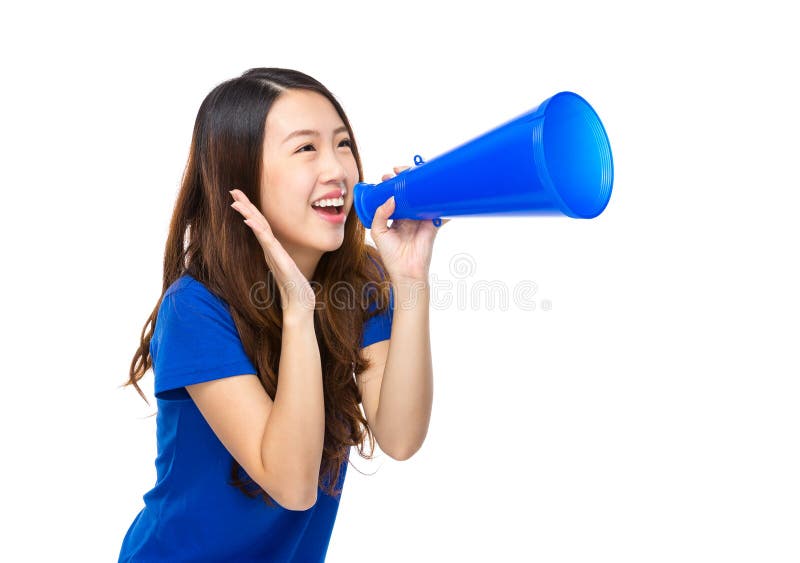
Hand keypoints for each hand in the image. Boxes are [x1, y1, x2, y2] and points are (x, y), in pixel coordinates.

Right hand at [229, 189, 314, 315]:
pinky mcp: (278, 261)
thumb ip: (281, 257)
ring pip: (259, 229)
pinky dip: (258, 230)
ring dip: (248, 214)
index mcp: (272, 249)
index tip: (240, 196)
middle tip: (233, 191)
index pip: (260, 224)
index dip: (251, 209)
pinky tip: (250, 220)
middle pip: (256, 222)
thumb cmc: (295, 286)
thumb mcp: (288, 266)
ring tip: (236, 202)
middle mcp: (270, 250)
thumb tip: (278, 252)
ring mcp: (273, 254)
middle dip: (245, 206)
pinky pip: (267, 242)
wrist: (299, 303)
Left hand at [371, 166, 449, 281]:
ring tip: (416, 172)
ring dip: (421, 184)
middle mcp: (409, 215)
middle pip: (409, 192)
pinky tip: (439, 188)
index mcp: (395, 216)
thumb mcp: (378, 232)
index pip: (394, 195)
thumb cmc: (391, 255)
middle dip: (405, 179)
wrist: (407, 272)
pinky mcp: (432, 223)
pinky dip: (442, 200)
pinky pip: (439, 209)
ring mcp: (421, 218)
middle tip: (399, 172)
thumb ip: (381, 214)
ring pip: (423, 196)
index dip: (390, 185)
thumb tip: (391, 198)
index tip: (386, 176)